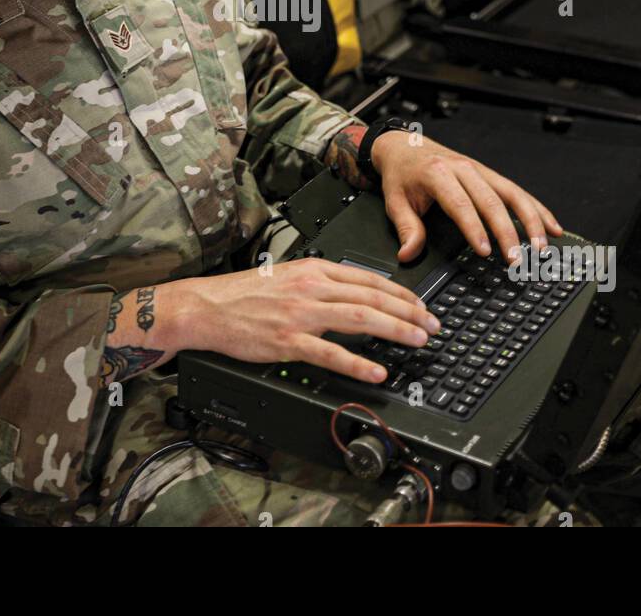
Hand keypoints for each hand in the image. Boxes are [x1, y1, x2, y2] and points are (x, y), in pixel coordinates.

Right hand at [169, 260, 440, 383]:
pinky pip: (330, 352)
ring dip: (394, 329)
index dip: (402, 293)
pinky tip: (376, 370)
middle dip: (409, 311)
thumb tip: (356, 292)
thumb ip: (322, 282)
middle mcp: (312, 287)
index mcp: (314, 269)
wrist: (207, 306)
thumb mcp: (289, 276)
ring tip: (418, 340)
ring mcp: (301, 314)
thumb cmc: (244, 294)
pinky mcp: (288, 340)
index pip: (369, 278)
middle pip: (372, 296)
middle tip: (433, 325)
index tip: (422, 306)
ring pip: (359, 318)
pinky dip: (357, 362)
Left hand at [370, 132, 561, 263]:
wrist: (403, 145)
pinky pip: (517, 191)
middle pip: (492, 201)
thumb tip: (408, 254)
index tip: (486, 251)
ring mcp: (480, 170)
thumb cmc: (401, 173)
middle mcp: (464, 169)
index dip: (475, 229)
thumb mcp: (395, 201)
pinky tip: (551, 226)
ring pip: (512, 194)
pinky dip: (536, 209)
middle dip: (507, 232)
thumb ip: (406, 228)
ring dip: (530, 221)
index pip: (461, 205)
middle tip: (516, 259)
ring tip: (541, 247)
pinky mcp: (490, 175)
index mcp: (438, 173)